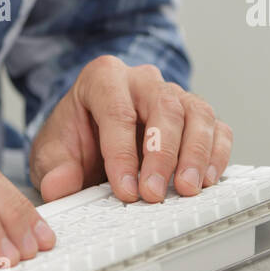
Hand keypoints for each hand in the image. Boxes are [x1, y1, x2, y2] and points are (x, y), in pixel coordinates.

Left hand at [29, 56, 232, 203]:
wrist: (90, 134)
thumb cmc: (76, 135)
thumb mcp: (53, 151)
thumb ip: (55, 167)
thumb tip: (59, 184)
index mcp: (103, 78)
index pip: (118, 110)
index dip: (122, 152)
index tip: (125, 188)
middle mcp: (142, 80)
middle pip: (164, 105)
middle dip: (162, 153)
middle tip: (154, 192)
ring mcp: (174, 94)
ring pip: (196, 112)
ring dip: (196, 153)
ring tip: (187, 188)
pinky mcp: (195, 116)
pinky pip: (216, 128)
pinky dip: (217, 154)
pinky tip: (206, 180)